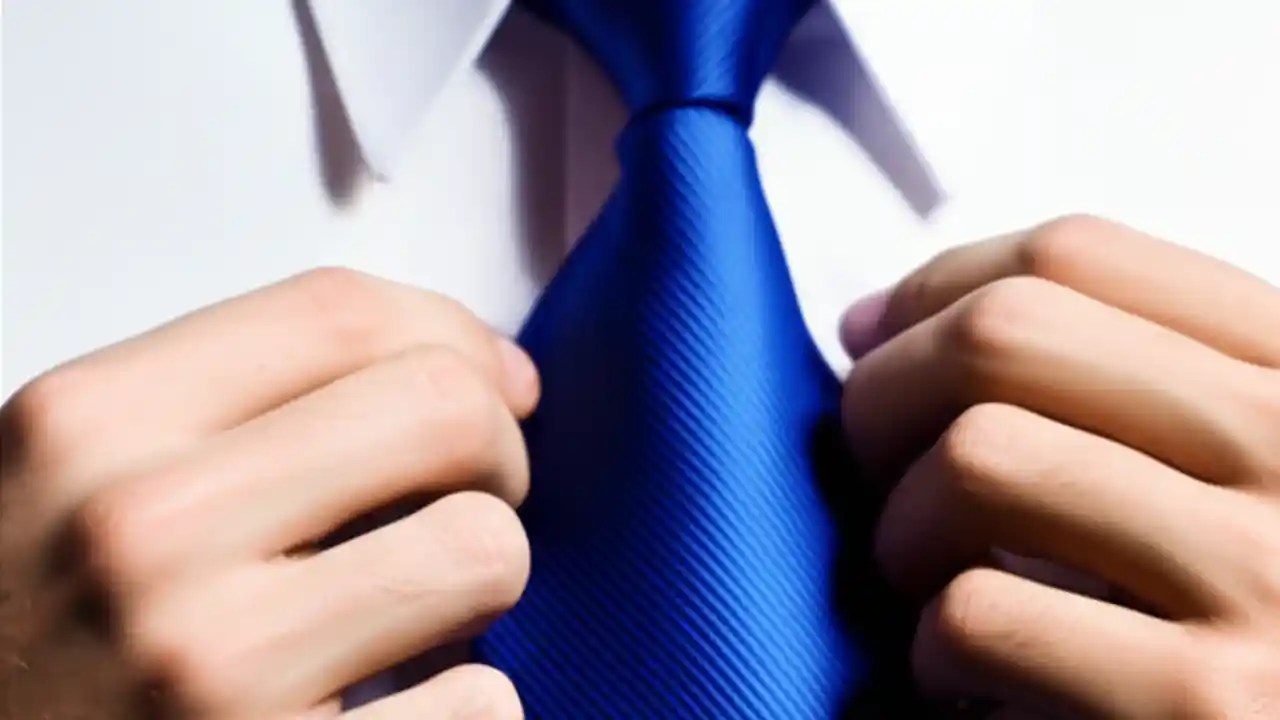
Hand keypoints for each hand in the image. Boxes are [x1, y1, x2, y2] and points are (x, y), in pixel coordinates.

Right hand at [0, 269, 538, 718]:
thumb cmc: (48, 627)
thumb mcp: (88, 475)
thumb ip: (250, 402)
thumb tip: (487, 374)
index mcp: (92, 424)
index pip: (341, 313)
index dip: (458, 336)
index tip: (499, 383)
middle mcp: (143, 532)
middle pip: (442, 408)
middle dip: (499, 449)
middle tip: (475, 494)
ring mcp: (209, 665)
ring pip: (485, 550)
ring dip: (485, 578)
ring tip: (427, 606)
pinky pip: (482, 705)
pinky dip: (469, 704)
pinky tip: (402, 707)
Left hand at [841, 216, 1279, 717]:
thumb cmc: (1222, 613)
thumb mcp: (1205, 463)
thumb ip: (1089, 379)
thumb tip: (868, 323)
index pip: (1075, 254)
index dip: (934, 288)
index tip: (873, 341)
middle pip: (1003, 336)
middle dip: (884, 395)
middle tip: (875, 469)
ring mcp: (1264, 580)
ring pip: (977, 462)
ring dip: (905, 532)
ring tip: (930, 583)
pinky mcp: (1203, 707)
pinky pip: (980, 616)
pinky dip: (935, 650)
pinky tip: (969, 680)